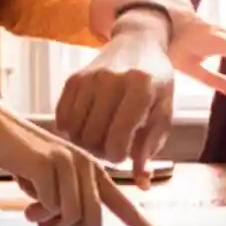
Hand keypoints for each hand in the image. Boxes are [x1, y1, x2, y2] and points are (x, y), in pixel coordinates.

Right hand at [0, 104, 171, 225]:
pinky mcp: (48, 164)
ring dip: (47, 223)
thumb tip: (75, 224)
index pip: (125, 207)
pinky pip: (50, 206)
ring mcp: (69, 163)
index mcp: (93, 171)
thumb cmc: (19, 157)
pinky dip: (34, 209)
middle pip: (93, 224)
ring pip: (71, 217)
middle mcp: (88, 166)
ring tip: (31, 209)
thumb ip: (67, 199)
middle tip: (43, 224)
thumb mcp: (49, 180)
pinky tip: (23, 191)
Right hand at [59, 8, 225, 185]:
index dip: (118, 156)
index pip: (118, 138)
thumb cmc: (156, 84)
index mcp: (140, 89)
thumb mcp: (163, 113)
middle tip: (110, 147)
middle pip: (93, 137)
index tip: (123, 154)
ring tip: (99, 137)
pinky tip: (84, 127)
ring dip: (84, 142)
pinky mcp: (73, 78)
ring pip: (74, 130)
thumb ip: (150, 147)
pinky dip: (70, 130)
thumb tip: (141, 183)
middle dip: (100, 151)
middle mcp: (112, 80)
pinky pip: (62, 117)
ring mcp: (89, 78)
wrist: (138, 42)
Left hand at [167, 9, 225, 96]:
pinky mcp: (205, 25)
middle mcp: (219, 31)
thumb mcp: (190, 68)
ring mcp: (212, 26)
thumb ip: (213, 80)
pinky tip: (209, 53)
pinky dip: (223, 47)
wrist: (155, 18)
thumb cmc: (170, 44)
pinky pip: (221, 38)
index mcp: (217, 41)